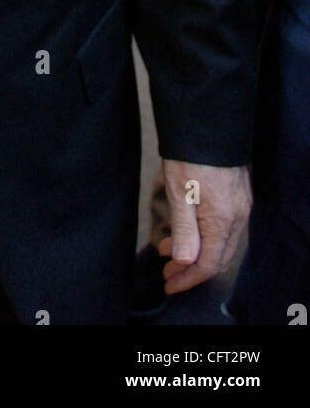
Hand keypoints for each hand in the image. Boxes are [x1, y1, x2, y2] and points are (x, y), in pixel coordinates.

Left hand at [157, 159, 250, 294]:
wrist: (207, 123)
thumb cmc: (190, 155)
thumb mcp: (179, 193)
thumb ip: (184, 231)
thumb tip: (185, 262)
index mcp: (222, 220)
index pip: (208, 264)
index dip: (188, 278)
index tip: (169, 283)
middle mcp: (237, 216)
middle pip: (218, 258)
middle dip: (191, 269)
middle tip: (167, 271)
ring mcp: (240, 206)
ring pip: (222, 243)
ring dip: (197, 252)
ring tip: (169, 250)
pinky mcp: (238, 195)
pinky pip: (226, 228)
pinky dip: (206, 236)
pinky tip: (187, 230)